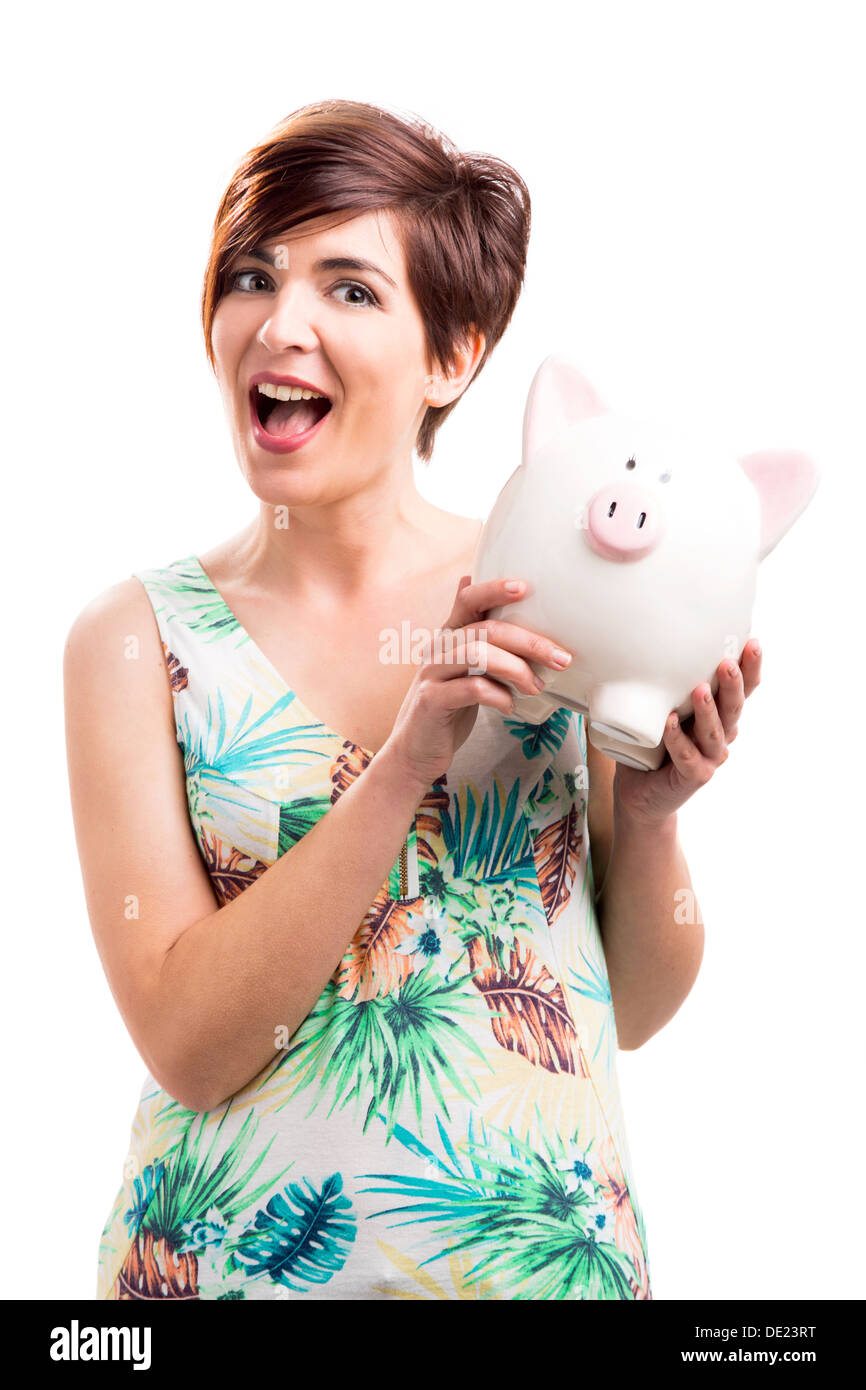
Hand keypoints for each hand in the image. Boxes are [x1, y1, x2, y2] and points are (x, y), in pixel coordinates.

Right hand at [381, 575, 572, 791]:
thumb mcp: (462, 666)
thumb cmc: (448, 705)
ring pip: (479, 654)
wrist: (415, 749)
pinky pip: (473, 688)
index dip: (495, 589)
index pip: (469, 599)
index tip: (526, 587)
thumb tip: (479, 590)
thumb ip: (476, 636)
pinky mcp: (432, 700)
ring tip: (536, 687)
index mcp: (448, 634)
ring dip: (517, 669)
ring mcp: (432, 673)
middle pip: (486, 629)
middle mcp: (437, 648)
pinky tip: (511, 706)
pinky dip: (500, 696)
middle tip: (560, 658)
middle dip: (529, 641)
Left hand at [611, 640, 762, 827]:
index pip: (743, 689)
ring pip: (714, 732)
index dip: (751, 668)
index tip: (752, 643)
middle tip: (727, 663)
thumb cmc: (654, 745)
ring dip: (707, 710)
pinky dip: (678, 739)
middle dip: (734, 685)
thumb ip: (666, 686)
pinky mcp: (694, 776)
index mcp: (720, 715)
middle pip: (734, 708)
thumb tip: (650, 644)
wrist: (641, 793)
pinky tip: (670, 723)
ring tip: (700, 689)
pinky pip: (688, 756)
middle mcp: (721, 735)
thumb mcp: (663, 709)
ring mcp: (710, 758)